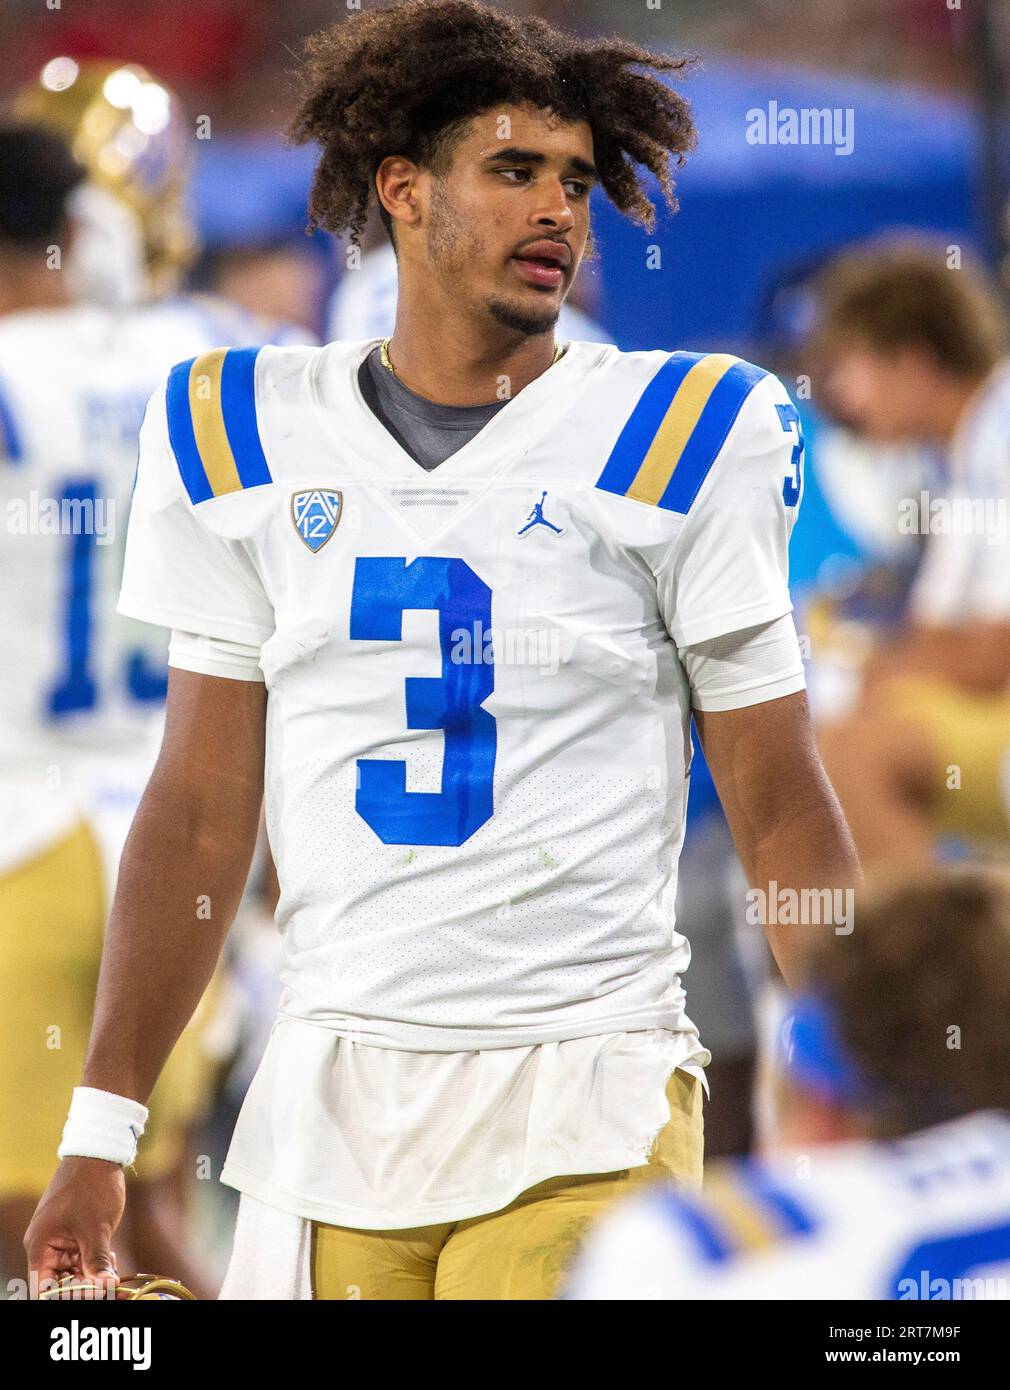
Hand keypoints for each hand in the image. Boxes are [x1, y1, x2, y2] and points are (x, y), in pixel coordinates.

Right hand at [24, 1157, 125, 1296]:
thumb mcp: (97, 1229)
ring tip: (112, 1269)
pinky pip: (81, 1259)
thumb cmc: (92, 1187)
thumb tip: (105, 1287)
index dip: (67, 1296)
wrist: (99, 1155)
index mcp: (40, 1247)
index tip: (93, 1296)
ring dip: (92, 1275)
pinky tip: (111, 1259)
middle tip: (109, 1286)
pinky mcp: (75, 1234)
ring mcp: (60, 1240)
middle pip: (59, 1283)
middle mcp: (45, 1247)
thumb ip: (97, 1261)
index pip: (45, 1288)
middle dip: (84, 1287)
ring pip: (73, 1272)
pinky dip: (95, 1262)